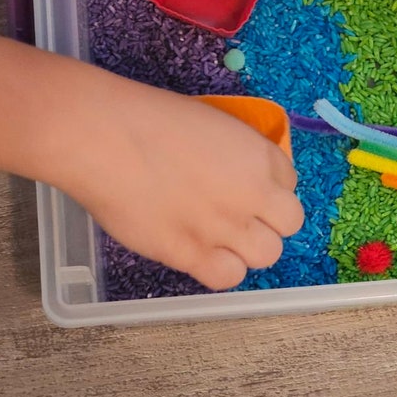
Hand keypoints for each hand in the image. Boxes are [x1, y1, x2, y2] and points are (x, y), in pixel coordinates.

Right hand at [73, 84, 303, 290]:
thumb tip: (237, 173)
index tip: (247, 186)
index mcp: (260, 155)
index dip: (268, 186)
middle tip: (238, 214)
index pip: (289, 181)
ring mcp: (225, 227)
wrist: (106, 138)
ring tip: (219, 236)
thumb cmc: (151, 119)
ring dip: (248, 247)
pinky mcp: (191, 255)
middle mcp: (253, 193)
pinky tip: (199, 253)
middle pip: (289, 223)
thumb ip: (235, 153)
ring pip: (266, 255)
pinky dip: (219, 268)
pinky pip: (228, 277)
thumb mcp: (213, 124)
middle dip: (269, 220)